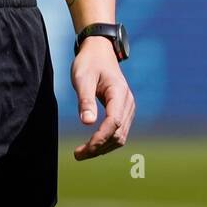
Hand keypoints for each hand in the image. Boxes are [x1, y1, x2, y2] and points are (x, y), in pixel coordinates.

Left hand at [71, 36, 134, 160]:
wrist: (99, 51)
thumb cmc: (89, 62)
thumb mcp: (82, 78)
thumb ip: (85, 100)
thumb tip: (87, 123)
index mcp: (119, 93)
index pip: (113, 123)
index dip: (100, 139)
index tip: (84, 150)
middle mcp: (128, 102)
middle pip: (118, 134)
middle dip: (99, 148)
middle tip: (78, 155)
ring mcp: (128, 107)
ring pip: (120, 136)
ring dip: (103, 148)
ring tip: (82, 153)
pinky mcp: (124, 111)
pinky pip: (119, 131)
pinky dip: (107, 141)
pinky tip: (92, 144)